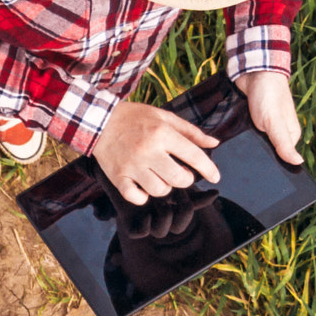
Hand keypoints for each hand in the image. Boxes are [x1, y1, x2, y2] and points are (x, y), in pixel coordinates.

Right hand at [93, 100, 220, 204]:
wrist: (99, 120)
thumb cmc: (135, 118)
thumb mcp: (164, 117)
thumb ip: (190, 132)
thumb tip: (214, 143)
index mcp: (162, 133)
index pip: (194, 156)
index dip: (209, 169)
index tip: (216, 177)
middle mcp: (148, 150)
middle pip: (179, 178)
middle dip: (186, 179)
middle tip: (181, 174)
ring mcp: (132, 165)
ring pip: (159, 190)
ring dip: (165, 187)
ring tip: (160, 177)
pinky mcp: (118, 176)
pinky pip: (136, 197)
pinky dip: (143, 197)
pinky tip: (144, 188)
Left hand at [235, 70, 303, 164]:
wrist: (253, 71)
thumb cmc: (268, 95)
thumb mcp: (275, 122)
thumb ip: (284, 143)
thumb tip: (298, 163)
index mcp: (290, 135)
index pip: (281, 158)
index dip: (269, 166)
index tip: (256, 174)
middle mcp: (278, 132)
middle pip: (266, 152)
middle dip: (254, 157)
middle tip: (240, 165)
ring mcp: (264, 127)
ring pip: (253, 144)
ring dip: (243, 148)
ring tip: (230, 157)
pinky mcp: (251, 121)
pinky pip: (244, 134)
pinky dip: (238, 137)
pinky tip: (228, 144)